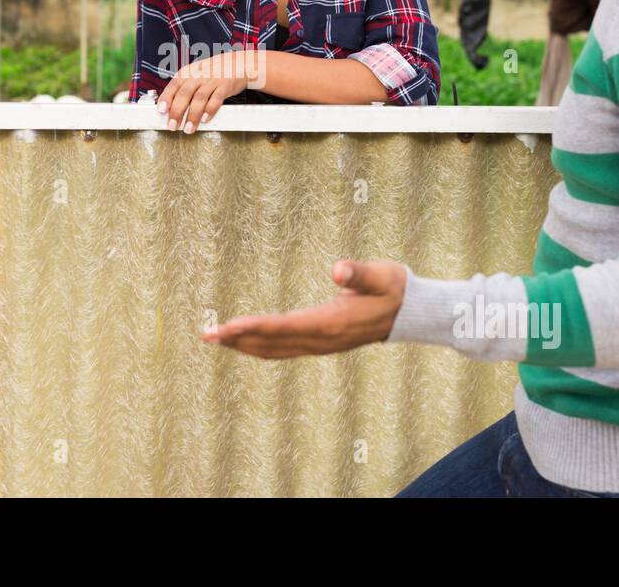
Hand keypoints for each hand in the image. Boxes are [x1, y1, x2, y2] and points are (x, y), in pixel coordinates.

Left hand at [157, 48, 261, 132]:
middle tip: (172, 125)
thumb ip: (184, 87)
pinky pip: (216, 99)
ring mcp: (212, 80)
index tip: (161, 110)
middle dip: (177, 111)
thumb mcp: (195, 74)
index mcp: (188, 72)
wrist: (237, 63)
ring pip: (199, 99)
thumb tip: (170, 106)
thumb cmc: (213, 72)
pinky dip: (210, 110)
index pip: (174, 85)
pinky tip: (205, 119)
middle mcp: (198, 75)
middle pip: (185, 94)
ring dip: (192, 115)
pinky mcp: (225, 86)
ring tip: (188, 128)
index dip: (167, 98)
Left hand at [202, 259, 408, 357]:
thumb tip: (338, 268)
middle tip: (206, 335)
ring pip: (275, 350)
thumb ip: (359, 273)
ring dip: (245, 345)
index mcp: (332, 323)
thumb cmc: (394, 288)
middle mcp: (322, 339)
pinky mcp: (321, 342)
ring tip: (216, 339)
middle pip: (273, 343)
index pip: (285, 327)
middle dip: (239, 339)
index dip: (255, 327)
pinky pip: (283, 349)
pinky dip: (260, 346)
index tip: (228, 326)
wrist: (411, 313)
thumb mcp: (382, 275)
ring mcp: (321, 344)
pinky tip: (245, 342)